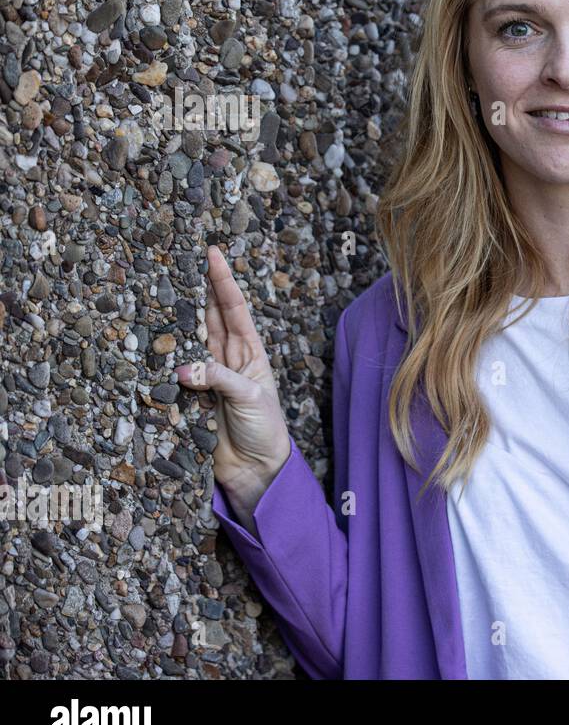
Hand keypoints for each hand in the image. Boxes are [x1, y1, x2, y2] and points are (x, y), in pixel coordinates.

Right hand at [179, 245, 292, 511]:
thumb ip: (219, 379)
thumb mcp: (251, 398)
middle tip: (177, 260)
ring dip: (175, 318)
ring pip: (188, 340)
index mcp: (250, 353)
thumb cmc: (264, 431)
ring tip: (158, 290)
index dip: (222, 281)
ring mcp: (207, 378)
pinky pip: (172, 372)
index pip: (234, 309)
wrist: (256, 471)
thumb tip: (182, 369)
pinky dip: (161, 357)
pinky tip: (148, 339)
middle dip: (195, 288)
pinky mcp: (190, 398)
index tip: (212, 253)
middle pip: (208, 317)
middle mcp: (227, 360)